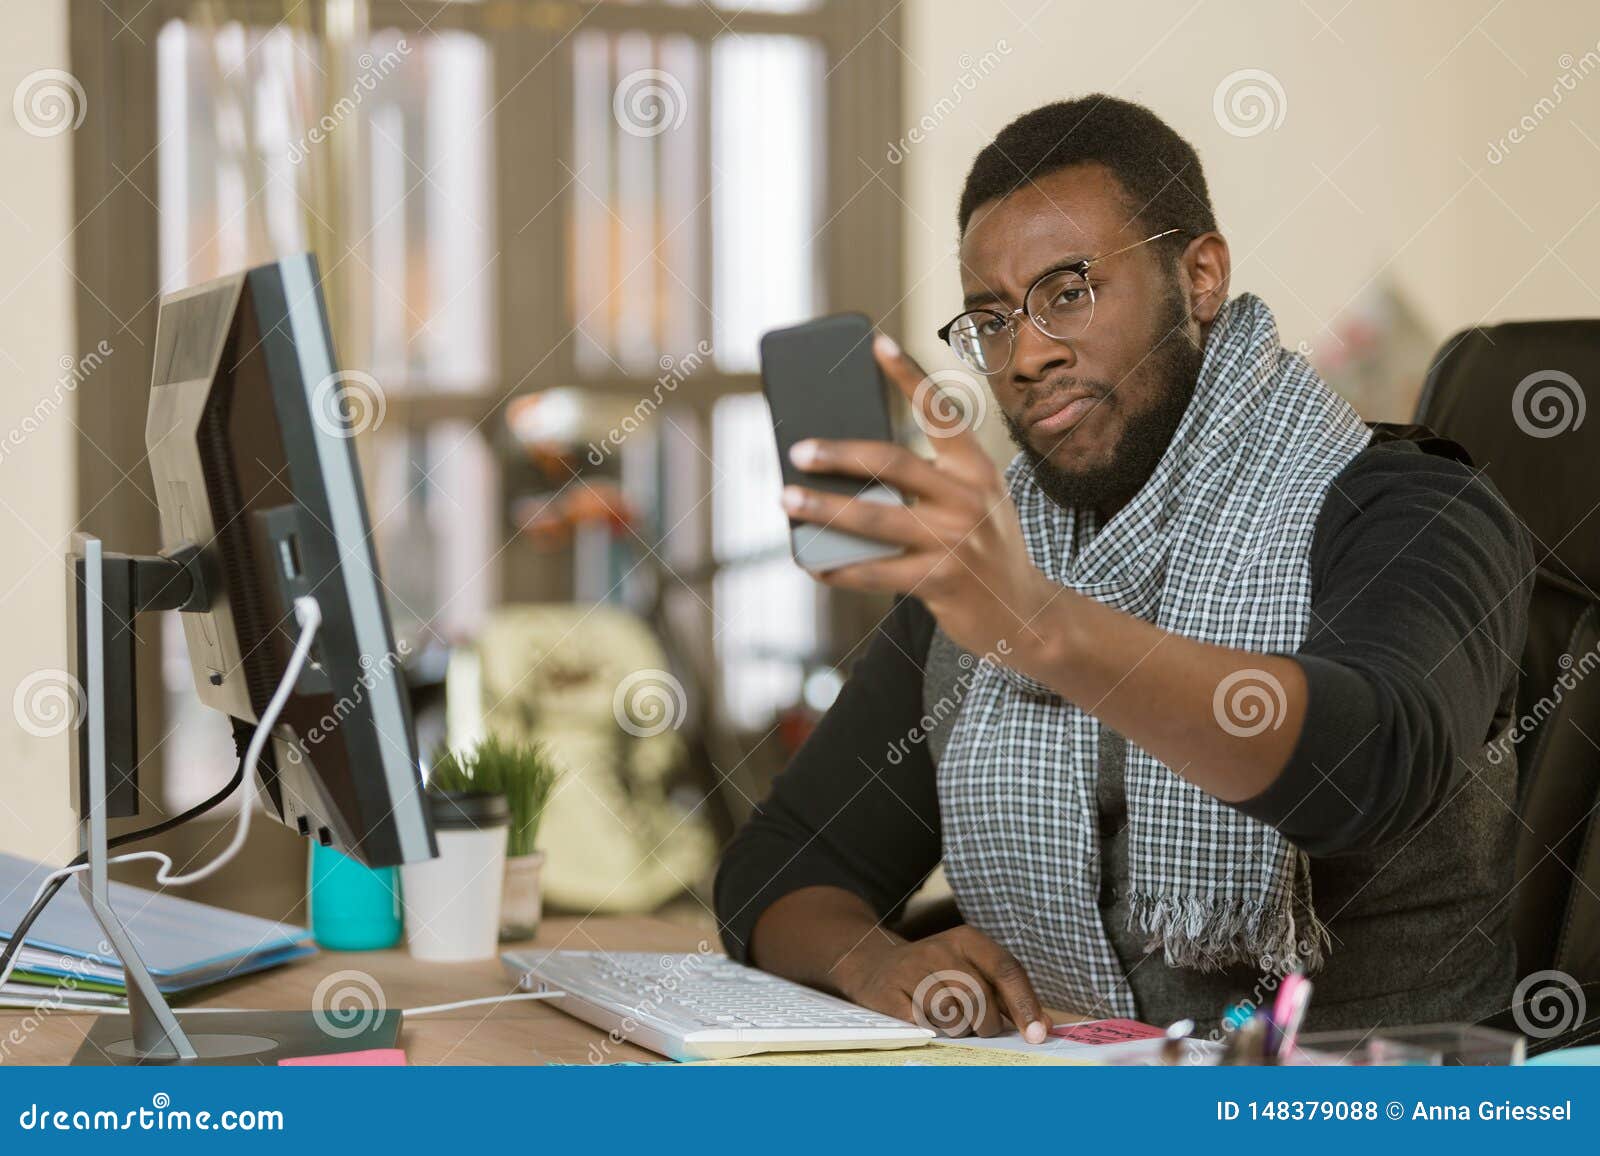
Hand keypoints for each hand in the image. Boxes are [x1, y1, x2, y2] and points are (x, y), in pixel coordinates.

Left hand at [780, 333, 1063, 668]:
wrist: (1026, 614)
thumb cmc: (985, 550)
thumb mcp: (976, 503)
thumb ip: (932, 484)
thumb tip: (851, 477)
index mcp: (977, 469)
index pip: (941, 411)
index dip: (908, 375)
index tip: (877, 343)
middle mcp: (968, 498)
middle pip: (892, 463)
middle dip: (839, 454)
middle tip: (797, 450)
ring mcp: (955, 541)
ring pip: (874, 519)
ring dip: (822, 509)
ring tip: (786, 500)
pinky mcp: (940, 581)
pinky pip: (875, 571)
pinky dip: (838, 568)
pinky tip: (813, 562)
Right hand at [836, 925, 1051, 1041]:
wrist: (873, 963)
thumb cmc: (934, 972)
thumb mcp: (969, 969)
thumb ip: (1005, 994)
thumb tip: (1043, 1024)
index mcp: (967, 939)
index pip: (1006, 969)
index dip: (1025, 1004)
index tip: (1038, 1034)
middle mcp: (941, 948)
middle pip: (980, 997)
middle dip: (987, 1024)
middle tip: (978, 1028)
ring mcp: (914, 968)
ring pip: (953, 1014)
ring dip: (958, 1029)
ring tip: (950, 1022)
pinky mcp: (891, 991)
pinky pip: (925, 1024)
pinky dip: (934, 1031)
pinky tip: (930, 1022)